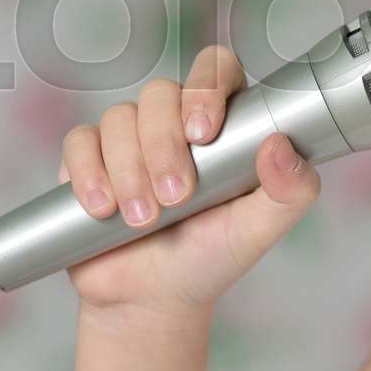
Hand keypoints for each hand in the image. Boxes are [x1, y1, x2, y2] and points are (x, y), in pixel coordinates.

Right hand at [57, 43, 321, 322]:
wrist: (152, 299)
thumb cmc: (211, 256)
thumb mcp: (259, 229)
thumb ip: (291, 191)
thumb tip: (281, 145)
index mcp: (223, 123)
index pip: (216, 70)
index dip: (206, 89)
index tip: (203, 134)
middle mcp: (174, 120)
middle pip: (161, 93)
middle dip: (164, 147)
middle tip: (175, 198)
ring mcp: (128, 136)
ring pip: (119, 117)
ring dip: (129, 170)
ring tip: (143, 219)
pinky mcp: (88, 158)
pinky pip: (79, 142)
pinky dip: (87, 173)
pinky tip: (102, 208)